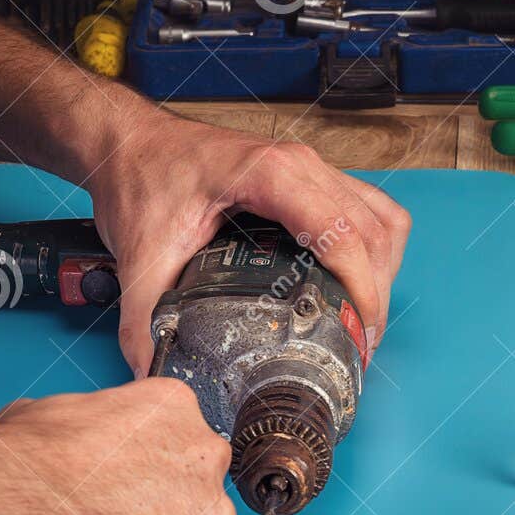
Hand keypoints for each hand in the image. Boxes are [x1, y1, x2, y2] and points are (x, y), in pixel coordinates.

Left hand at [85, 104, 410, 377]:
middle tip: (359, 343)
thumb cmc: (143, 176)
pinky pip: (370, 208)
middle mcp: (301, 166)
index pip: (340, 233)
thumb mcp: (141, 253)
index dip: (361, 288)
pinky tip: (357, 282)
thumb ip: (145, 317)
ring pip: (381, 219)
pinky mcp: (311, 179)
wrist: (131, 144)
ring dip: (383, 271)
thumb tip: (154, 370)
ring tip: (363, 319)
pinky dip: (376, 248)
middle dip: (375, 293)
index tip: (360, 332)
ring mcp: (312, 169)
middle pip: (372, 231)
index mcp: (269, 175)